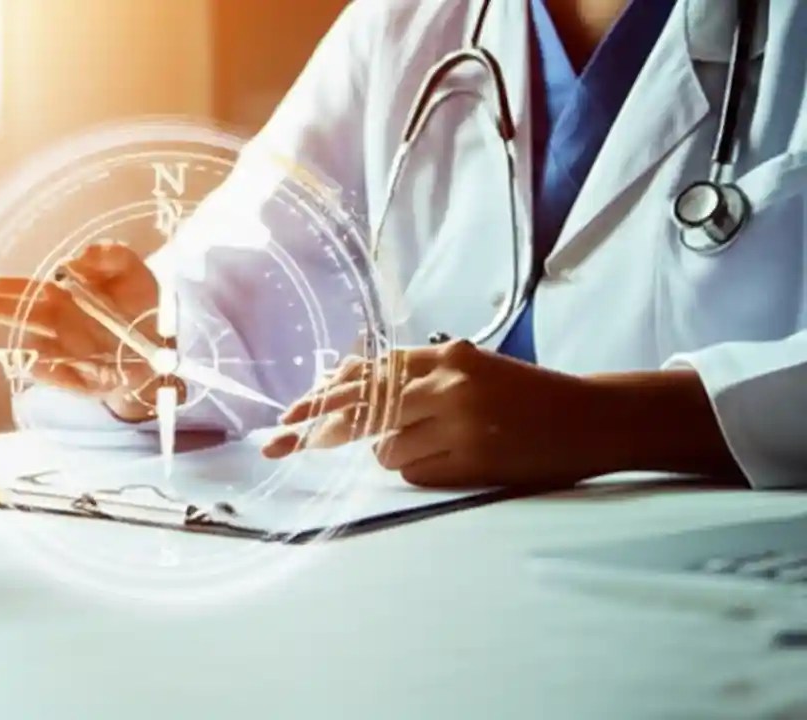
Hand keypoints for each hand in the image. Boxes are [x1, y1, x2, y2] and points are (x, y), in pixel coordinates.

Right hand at [0, 241, 165, 420]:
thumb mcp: (132, 272)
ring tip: (29, 336)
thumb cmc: (142, 306)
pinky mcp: (80, 381)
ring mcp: (66, 354)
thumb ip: (110, 256)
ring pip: (36, 346)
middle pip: (21, 314)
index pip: (24, 291)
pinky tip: (50, 363)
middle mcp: (57, 326)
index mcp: (63, 297)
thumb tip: (77, 259)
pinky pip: (56, 375)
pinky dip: (50, 370)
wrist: (166, 349)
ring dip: (27, 340)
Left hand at [264, 340, 597, 487]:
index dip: (323, 396)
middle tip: (275, 444)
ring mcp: (457, 423)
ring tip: (441, 445)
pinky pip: (414, 473)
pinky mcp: (470, 460)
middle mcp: (446, 384)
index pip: (366, 375)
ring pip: (385, 449)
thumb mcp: (467, 370)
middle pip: (359, 410)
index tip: (289, 415)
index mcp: (444, 356)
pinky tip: (456, 461)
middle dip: (314, 429)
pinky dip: (421, 471)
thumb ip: (412, 376)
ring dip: (395, 453)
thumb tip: (343, 384)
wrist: (588, 418)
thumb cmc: (522, 395)